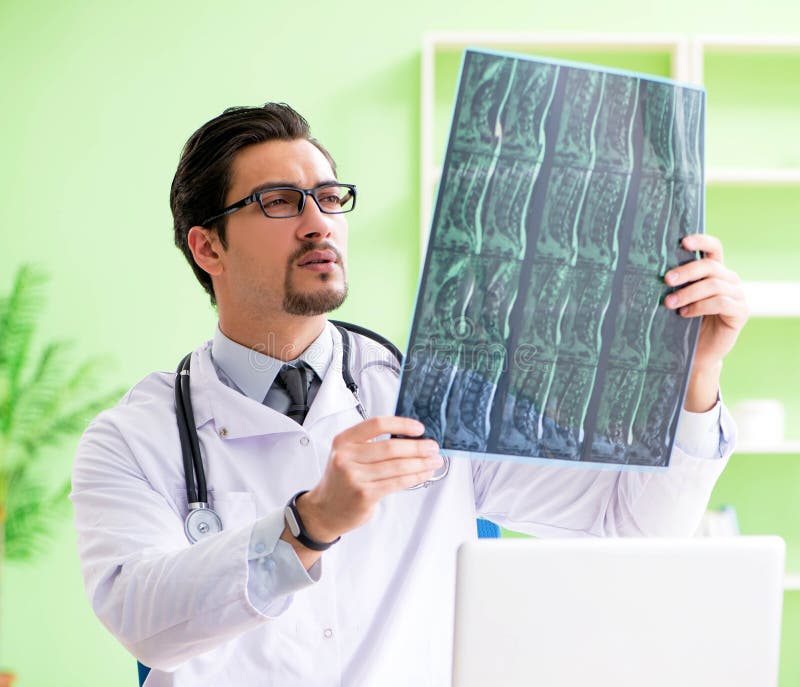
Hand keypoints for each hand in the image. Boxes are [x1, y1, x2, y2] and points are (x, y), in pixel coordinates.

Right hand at [293, 417, 440, 544]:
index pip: (376, 425)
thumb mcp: (347, 455)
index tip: (418, 428)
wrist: (324, 511)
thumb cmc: (340, 481)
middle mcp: (346, 457)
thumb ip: (370, 444)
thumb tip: (409, 438)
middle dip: (417, 447)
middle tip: (433, 447)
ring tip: (434, 461)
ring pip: (397, 466)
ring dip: (420, 463)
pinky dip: (414, 477)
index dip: (401, 424)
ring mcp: (355, 477)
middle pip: (390, 447)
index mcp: (344, 441)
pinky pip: (397, 483)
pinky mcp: (365, 494)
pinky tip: (423, 474)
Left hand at [663, 234, 747, 410]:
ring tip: (670, 304)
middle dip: (687, 271)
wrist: (696, 354)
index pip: (714, 248)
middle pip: (711, 266)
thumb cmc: (682, 324)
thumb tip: (648, 269)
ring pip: (714, 285)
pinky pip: (721, 303)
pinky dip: (700, 306)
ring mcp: (737, 296)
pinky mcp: (740, 313)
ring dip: (689, 293)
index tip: (682, 242)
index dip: (701, 241)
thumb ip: (673, 285)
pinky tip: (685, 314)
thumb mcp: (676, 300)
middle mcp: (729, 280)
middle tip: (666, 280)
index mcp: (714, 272)